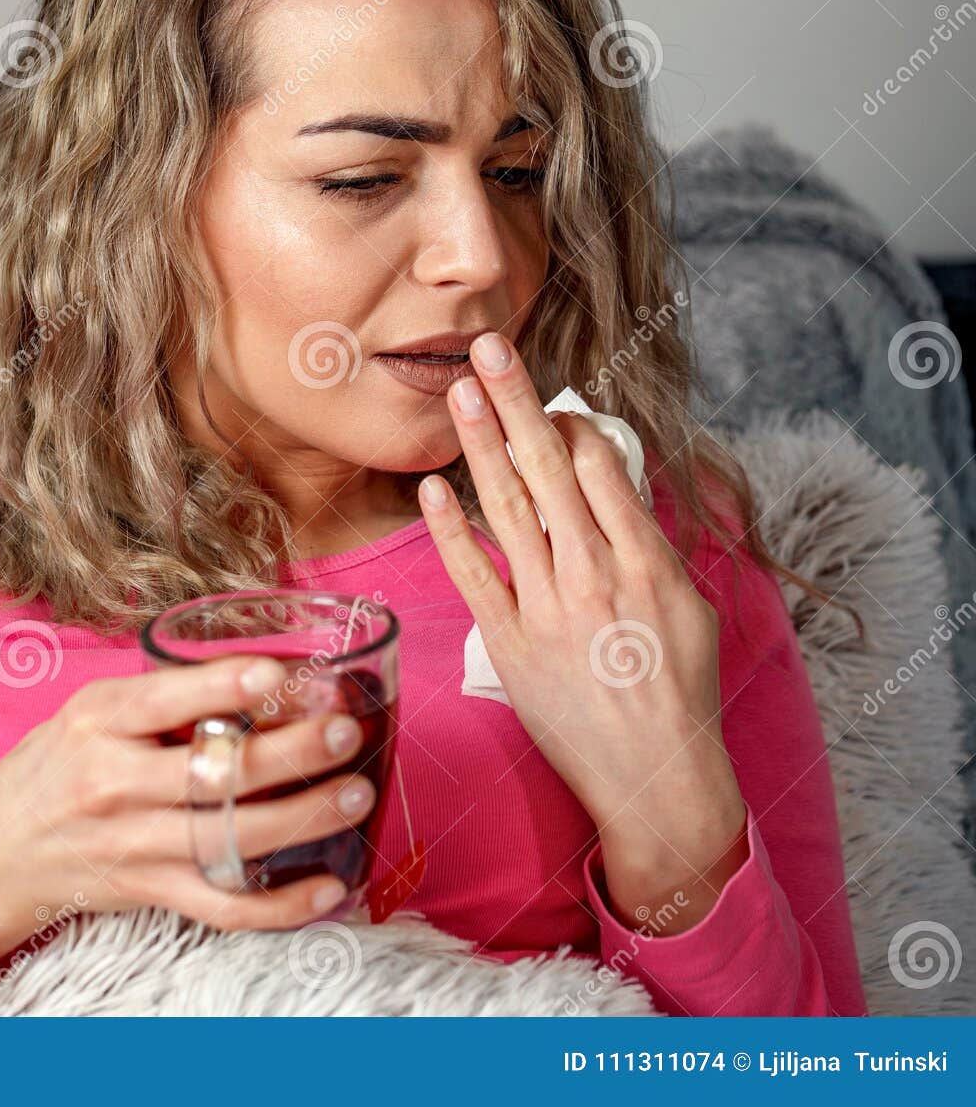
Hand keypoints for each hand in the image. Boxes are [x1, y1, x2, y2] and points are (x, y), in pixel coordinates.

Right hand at [0, 655, 375, 970]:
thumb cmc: (54, 768)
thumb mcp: (89, 713)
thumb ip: (160, 697)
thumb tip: (263, 677)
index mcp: (98, 722)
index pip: (165, 699)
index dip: (224, 685)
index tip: (279, 673)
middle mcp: (113, 783)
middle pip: (212, 773)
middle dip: (292, 752)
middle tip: (345, 732)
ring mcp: (133, 844)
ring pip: (229, 839)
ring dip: (305, 818)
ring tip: (356, 794)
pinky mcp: (150, 891)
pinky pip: (225, 907)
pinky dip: (283, 905)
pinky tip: (331, 886)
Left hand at [417, 331, 747, 929]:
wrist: (656, 777)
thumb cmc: (680, 692)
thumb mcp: (692, 608)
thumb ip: (654, 546)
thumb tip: (622, 492)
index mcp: (647, 563)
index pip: (601, 469)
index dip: (570, 423)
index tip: (552, 397)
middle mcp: (595, 576)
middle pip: (548, 470)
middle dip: (517, 401)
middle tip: (488, 347)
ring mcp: (547, 609)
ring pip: (508, 509)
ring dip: (481, 444)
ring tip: (458, 392)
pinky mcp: (509, 643)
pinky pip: (474, 575)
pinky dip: (450, 529)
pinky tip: (433, 487)